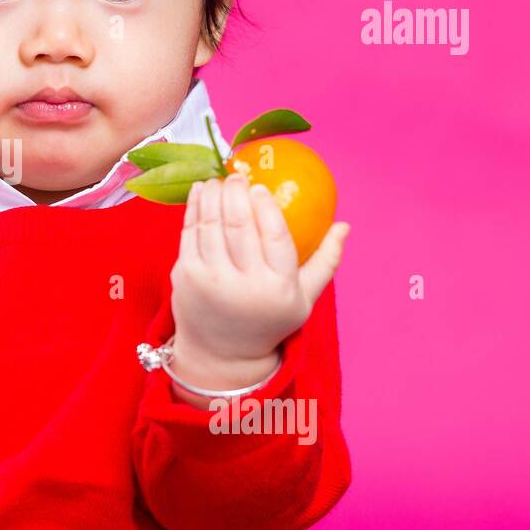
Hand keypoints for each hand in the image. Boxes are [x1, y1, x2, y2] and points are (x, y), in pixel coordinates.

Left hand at [169, 173, 349, 372]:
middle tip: (238, 175)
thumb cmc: (267, 320)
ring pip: (211, 224)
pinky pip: (188, 233)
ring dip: (213, 194)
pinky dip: (193, 208)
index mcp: (278, 288)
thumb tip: (344, 225)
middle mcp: (243, 284)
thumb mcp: (304, 300)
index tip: (261, 187)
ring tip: (218, 179)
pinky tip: (200, 192)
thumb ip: (326, 262)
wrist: (221, 354)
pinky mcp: (184, 277)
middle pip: (239, 224)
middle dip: (237, 191)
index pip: (275, 236)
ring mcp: (210, 280)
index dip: (266, 206)